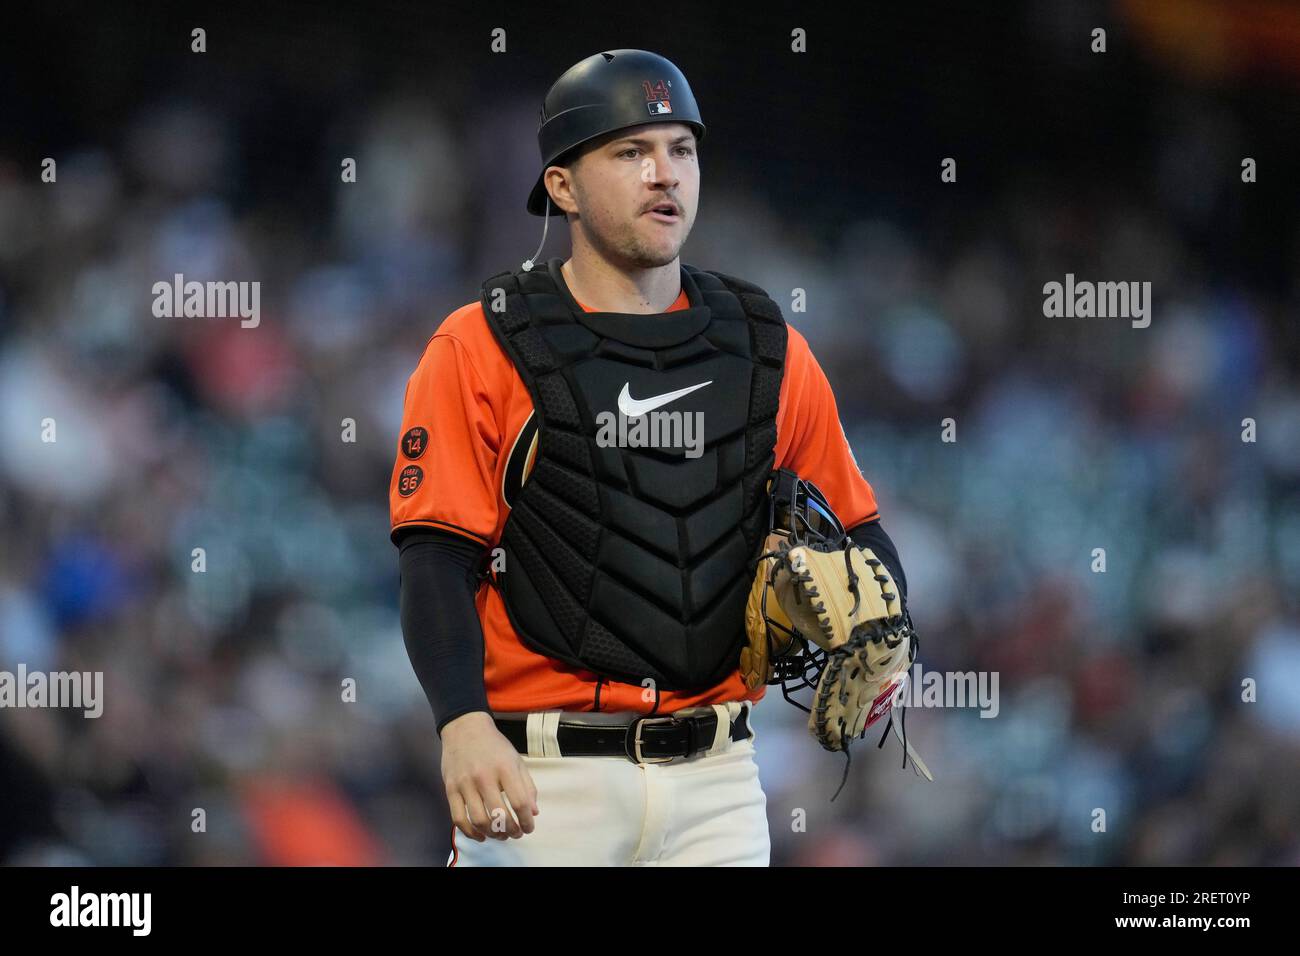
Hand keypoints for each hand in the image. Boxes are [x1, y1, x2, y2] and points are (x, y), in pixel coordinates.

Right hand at [440, 711, 539, 841]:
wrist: (465, 728)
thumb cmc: (494, 746)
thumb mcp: (516, 760)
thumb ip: (527, 786)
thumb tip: (533, 812)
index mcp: (505, 768)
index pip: (519, 802)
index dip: (527, 820)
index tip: (529, 827)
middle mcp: (484, 777)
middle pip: (499, 815)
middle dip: (511, 830)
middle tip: (516, 833)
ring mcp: (465, 784)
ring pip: (479, 820)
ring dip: (493, 834)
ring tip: (501, 835)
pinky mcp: (450, 789)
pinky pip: (458, 819)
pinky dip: (471, 833)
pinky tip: (482, 835)